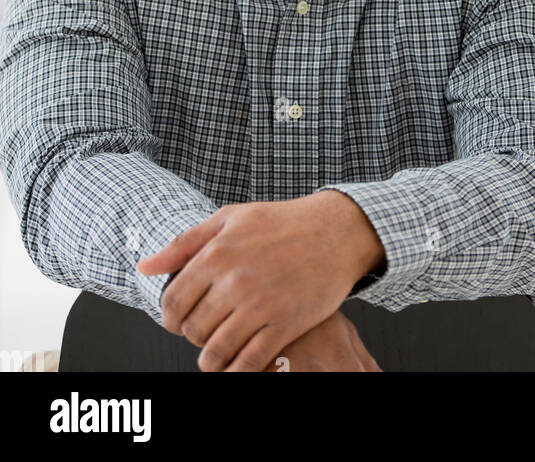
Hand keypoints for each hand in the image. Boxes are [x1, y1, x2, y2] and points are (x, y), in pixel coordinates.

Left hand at [136, 191, 384, 371]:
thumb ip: (184, 243)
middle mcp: (235, 280)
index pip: (173, 303)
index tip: (180, 321)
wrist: (334, 231)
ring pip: (217, 352)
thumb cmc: (280, 222)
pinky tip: (237, 364)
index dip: (170, 319)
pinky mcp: (285, 324)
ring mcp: (260, 304)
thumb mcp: (229, 219)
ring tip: (217, 353)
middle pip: (193, 331)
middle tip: (205, 332)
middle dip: (194, 337)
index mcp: (217, 253)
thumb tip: (144, 267)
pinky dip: (236, 371)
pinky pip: (249, 362)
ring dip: (211, 360)